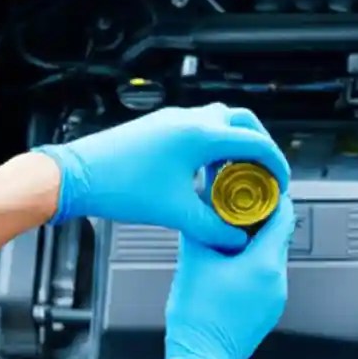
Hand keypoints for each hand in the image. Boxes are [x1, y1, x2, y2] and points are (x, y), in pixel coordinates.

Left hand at [35, 104, 290, 250]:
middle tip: (265, 171)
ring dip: (235, 142)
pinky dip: (213, 144)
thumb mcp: (176, 213)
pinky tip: (206, 172)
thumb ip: (213, 228)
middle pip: (243, 120)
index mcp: (200, 136)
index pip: (255, 143)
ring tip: (238, 173)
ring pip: (220, 120)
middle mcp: (189, 121)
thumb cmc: (120, 187)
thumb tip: (235, 238)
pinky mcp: (159, 127)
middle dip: (260, 144)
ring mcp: (172, 120)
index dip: (275, 165)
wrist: (77, 176)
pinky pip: (199, 127)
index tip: (280, 183)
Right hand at [159, 197, 294, 358]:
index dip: (274, 198)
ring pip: (270, 258)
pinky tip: (230, 265)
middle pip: (277, 237)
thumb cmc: (198, 319)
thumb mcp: (194, 262)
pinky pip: (266, 278)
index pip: (283, 218)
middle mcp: (277, 280)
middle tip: (239, 207)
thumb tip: (201, 208)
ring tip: (229, 236)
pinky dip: (253, 265)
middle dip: (260, 221)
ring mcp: (275, 298)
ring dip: (254, 244)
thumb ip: (201, 229)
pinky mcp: (268, 311)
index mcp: (265, 264)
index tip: (262, 186)